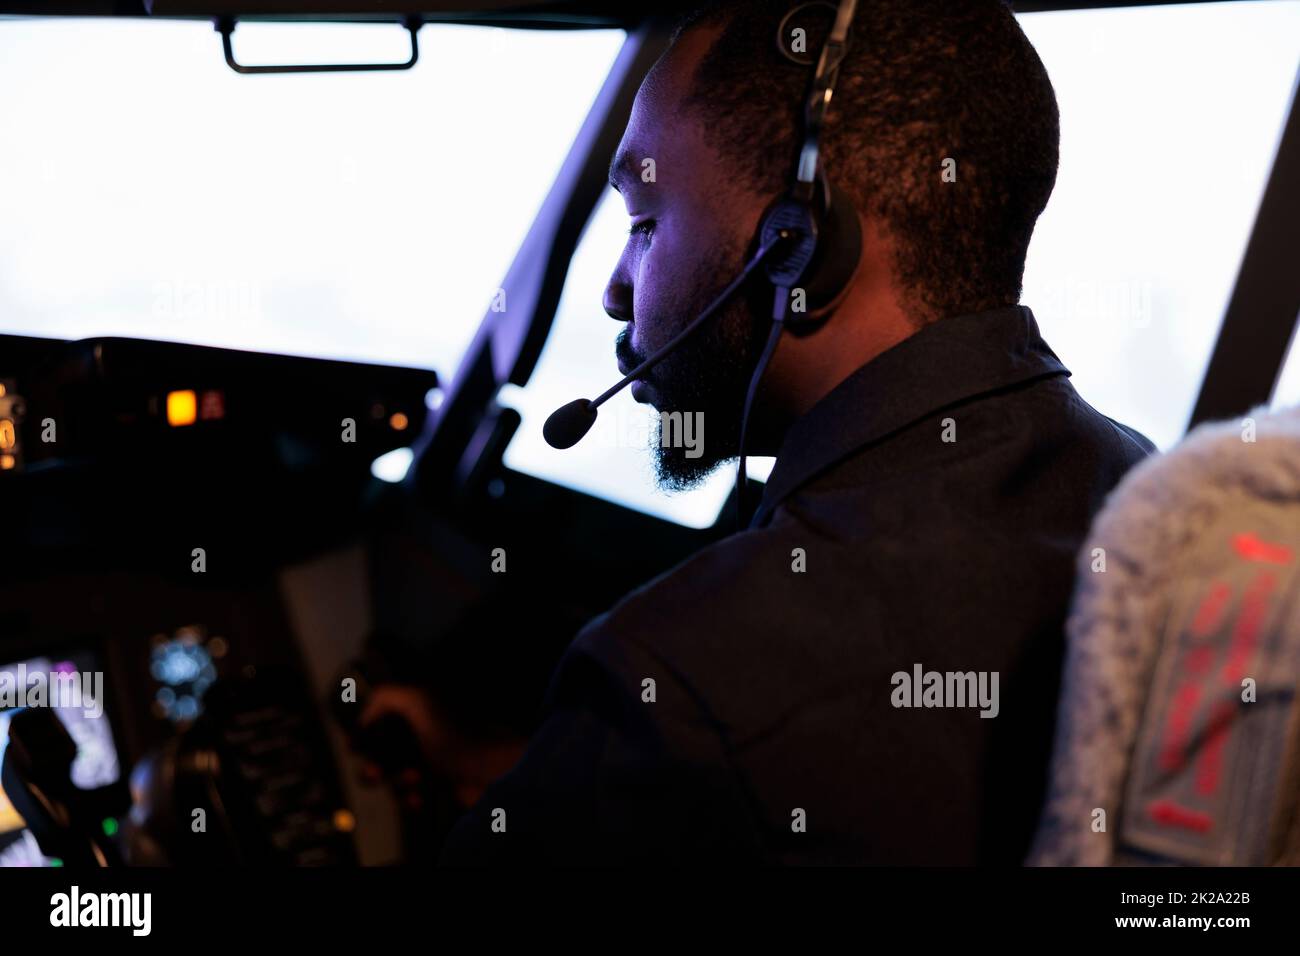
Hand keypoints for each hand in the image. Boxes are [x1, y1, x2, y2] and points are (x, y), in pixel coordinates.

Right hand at [357, 684, 526, 808]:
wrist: (496, 772)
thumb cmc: (461, 734)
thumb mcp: (421, 702)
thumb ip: (388, 696)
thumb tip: (365, 709)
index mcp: (421, 709)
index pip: (383, 716)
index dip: (365, 730)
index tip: (353, 744)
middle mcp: (425, 733)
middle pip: (384, 750)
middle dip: (374, 763)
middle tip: (375, 773)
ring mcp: (432, 761)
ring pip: (394, 776)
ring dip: (395, 782)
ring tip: (413, 780)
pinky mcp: (439, 787)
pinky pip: (411, 796)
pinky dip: (410, 799)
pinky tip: (419, 798)